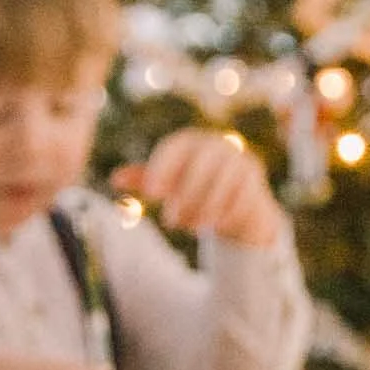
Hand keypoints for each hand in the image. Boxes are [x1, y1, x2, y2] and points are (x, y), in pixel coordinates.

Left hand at [114, 130, 285, 249]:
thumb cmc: (193, 185)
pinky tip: (214, 226)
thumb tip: (116, 179)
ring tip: (190, 228)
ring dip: (204, 208)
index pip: (174, 149)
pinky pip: (241, 194)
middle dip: (184, 196)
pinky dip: (225, 213)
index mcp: (189, 141)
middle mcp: (215, 144)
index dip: (161, 169)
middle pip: (200, 165)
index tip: (150, 194)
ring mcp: (237, 158)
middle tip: (169, 223)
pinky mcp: (254, 176)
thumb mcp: (168, 182)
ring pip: (223, 181)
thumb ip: (146, 179)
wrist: (236, 194)